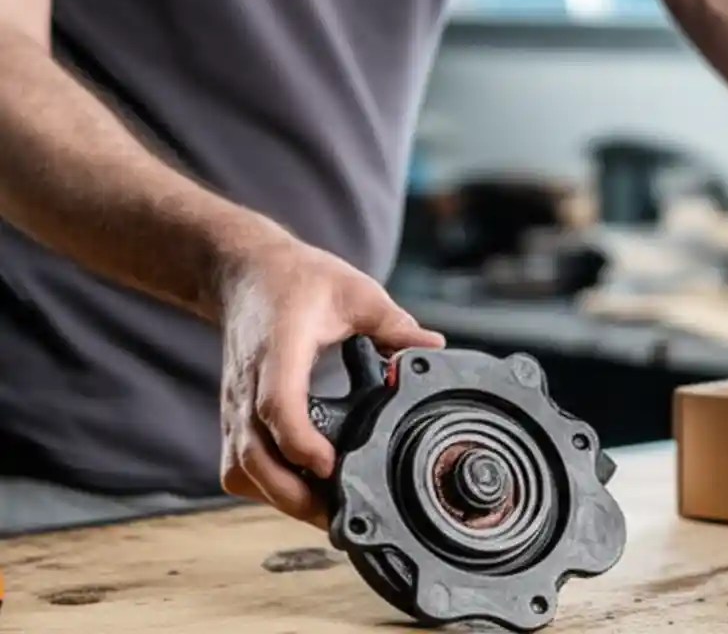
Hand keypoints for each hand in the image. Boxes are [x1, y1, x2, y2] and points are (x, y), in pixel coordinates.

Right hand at [217, 237, 444, 527]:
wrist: (245, 273)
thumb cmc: (298, 281)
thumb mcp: (354, 291)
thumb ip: (394, 323)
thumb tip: (433, 348)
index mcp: (278, 351)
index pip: (276, 405)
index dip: (300, 443)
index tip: (330, 466)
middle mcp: (247, 384)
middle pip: (253, 456)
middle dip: (293, 493)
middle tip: (340, 514)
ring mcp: (234, 405)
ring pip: (241, 469)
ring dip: (279, 497)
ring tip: (327, 510)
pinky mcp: (233, 418)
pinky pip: (238, 467)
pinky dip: (266, 488)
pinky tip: (303, 490)